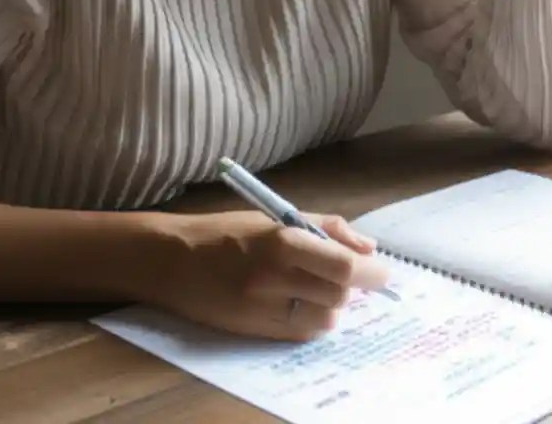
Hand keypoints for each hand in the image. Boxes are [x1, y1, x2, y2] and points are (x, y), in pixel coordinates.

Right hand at [144, 211, 388, 341]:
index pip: (346, 267)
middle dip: (352, 286)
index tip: (380, 272)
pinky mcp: (255, 330)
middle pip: (340, 294)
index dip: (372, 273)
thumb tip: (370, 248)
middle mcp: (276, 277)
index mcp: (284, 242)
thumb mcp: (276, 217)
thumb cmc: (227, 233)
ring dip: (332, 304)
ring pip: (326, 317)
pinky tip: (300, 303)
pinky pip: (303, 333)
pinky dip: (313, 320)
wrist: (171, 261)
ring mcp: (264, 308)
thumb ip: (327, 229)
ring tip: (316, 287)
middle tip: (345, 276)